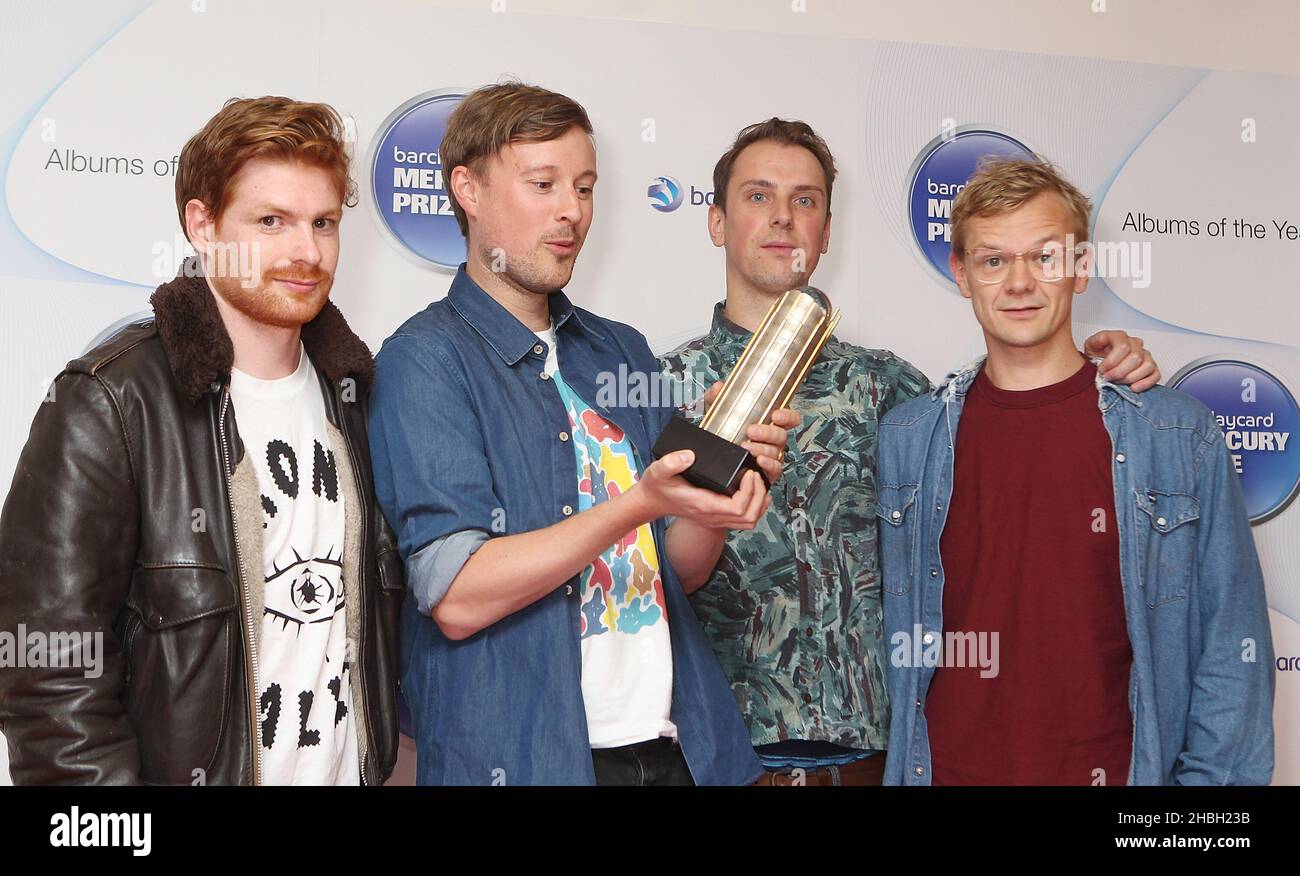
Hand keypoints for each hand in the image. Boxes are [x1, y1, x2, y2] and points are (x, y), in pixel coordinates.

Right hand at [634, 450, 770, 530]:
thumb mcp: (658, 471)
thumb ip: (671, 463)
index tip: (749, 473)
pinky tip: (754, 492)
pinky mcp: (717, 516)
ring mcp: (715, 519)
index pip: (738, 508)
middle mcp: (712, 516)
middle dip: (759, 496)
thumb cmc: (656, 487)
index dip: (750, 491)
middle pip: (749, 517)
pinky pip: (743, 519)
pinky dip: (754, 507)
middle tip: (756, 476)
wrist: (650, 502)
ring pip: (749, 521)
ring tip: (758, 483)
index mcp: (703, 505)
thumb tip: (688, 455)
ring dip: (759, 503)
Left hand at [700, 381, 800, 485]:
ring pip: (776, 452)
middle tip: (751, 431)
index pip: (789, 418)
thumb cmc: (722, 432)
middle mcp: (772, 440)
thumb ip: (716, 397)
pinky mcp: (766, 471)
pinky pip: (774, 469)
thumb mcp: (716, 411)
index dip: (788, 416)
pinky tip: (758, 460)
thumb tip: (719, 388)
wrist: (713, 456)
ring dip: (762, 449)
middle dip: (767, 433)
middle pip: (781, 435)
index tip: (776, 415)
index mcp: (768, 423)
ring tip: (746, 447)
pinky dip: (768, 465)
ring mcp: (770, 455)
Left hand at [1083, 330, 1160, 391]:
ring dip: (1131, 378)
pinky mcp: (1151, 367)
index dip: (1112, 361)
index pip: (1123, 347)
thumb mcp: (1090, 347)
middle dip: (1119, 372)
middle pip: (1135, 358)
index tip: (1102, 370)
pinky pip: (1155, 374)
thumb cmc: (1096, 355)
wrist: (1100, 364)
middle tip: (1108, 378)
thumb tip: (1102, 339)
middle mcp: (1135, 344)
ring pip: (1148, 365)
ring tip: (1118, 382)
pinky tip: (1133, 387)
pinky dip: (1145, 383)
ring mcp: (1145, 355)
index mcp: (1120, 337)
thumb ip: (1095, 342)